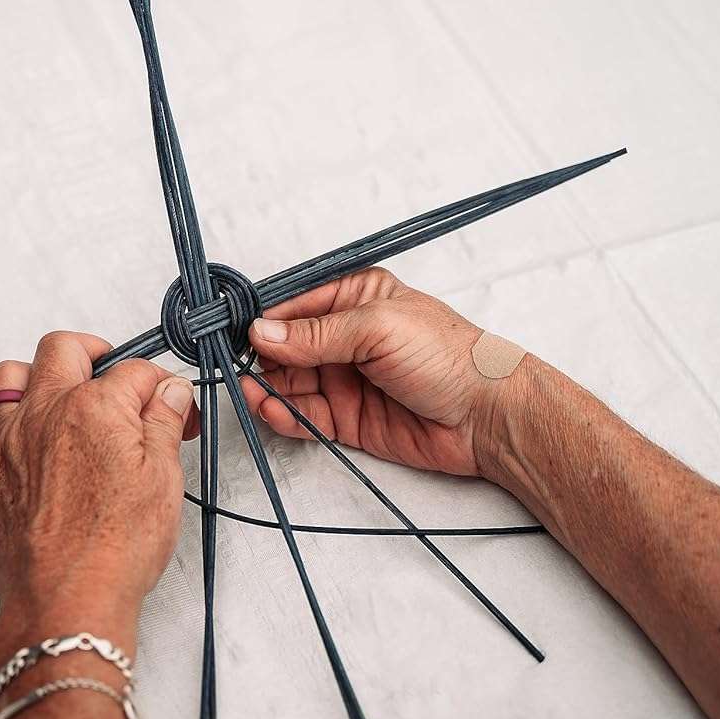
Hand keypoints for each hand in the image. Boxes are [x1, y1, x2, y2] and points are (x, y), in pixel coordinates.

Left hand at [0, 331, 194, 648]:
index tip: (173, 411)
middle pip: (61, 349)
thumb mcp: (164, 477)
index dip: (161, 387)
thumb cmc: (119, 546)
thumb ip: (164, 421)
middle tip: (114, 382)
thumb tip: (168, 389)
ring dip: (30, 379)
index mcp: (94, 406)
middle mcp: (44, 413)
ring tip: (57, 401)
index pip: (133, 371)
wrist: (71, 600)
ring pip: (2, 378)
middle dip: (93, 353)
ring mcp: (5, 444)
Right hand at [238, 267, 519, 477]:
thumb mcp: (376, 328)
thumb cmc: (446, 356)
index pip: (294, 306)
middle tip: (237, 368)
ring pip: (290, 383)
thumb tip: (260, 332)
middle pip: (285, 347)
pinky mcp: (347, 419)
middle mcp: (346, 337)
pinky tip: (270, 410)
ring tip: (251, 394)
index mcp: (355, 299)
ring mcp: (345, 379)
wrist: (487, 417)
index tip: (233, 332)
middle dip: (260, 358)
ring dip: (267, 389)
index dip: (263, 320)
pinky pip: (304, 415)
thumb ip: (315, 334)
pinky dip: (284, 414)